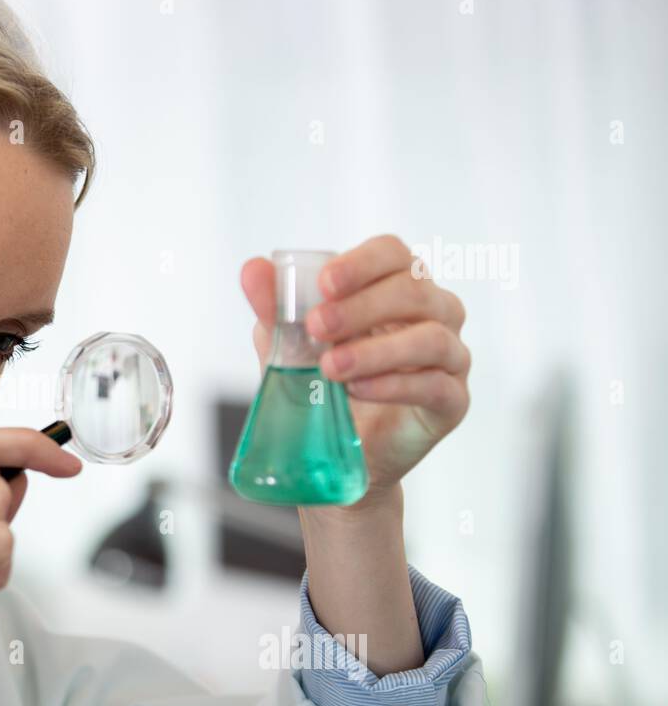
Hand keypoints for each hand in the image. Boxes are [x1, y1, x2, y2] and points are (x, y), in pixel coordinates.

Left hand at [240, 235, 470, 508]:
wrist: (334, 451)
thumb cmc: (321, 385)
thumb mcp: (289, 345)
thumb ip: (274, 306)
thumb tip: (252, 268)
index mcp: (395, 287)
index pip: (393, 254)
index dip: (362, 263)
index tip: (324, 283)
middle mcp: (434, 314)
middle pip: (414, 290)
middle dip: (361, 306)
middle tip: (318, 327)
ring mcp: (450, 356)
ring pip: (431, 337)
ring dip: (376, 349)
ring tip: (332, 367)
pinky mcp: (452, 401)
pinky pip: (435, 385)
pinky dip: (394, 385)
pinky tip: (359, 390)